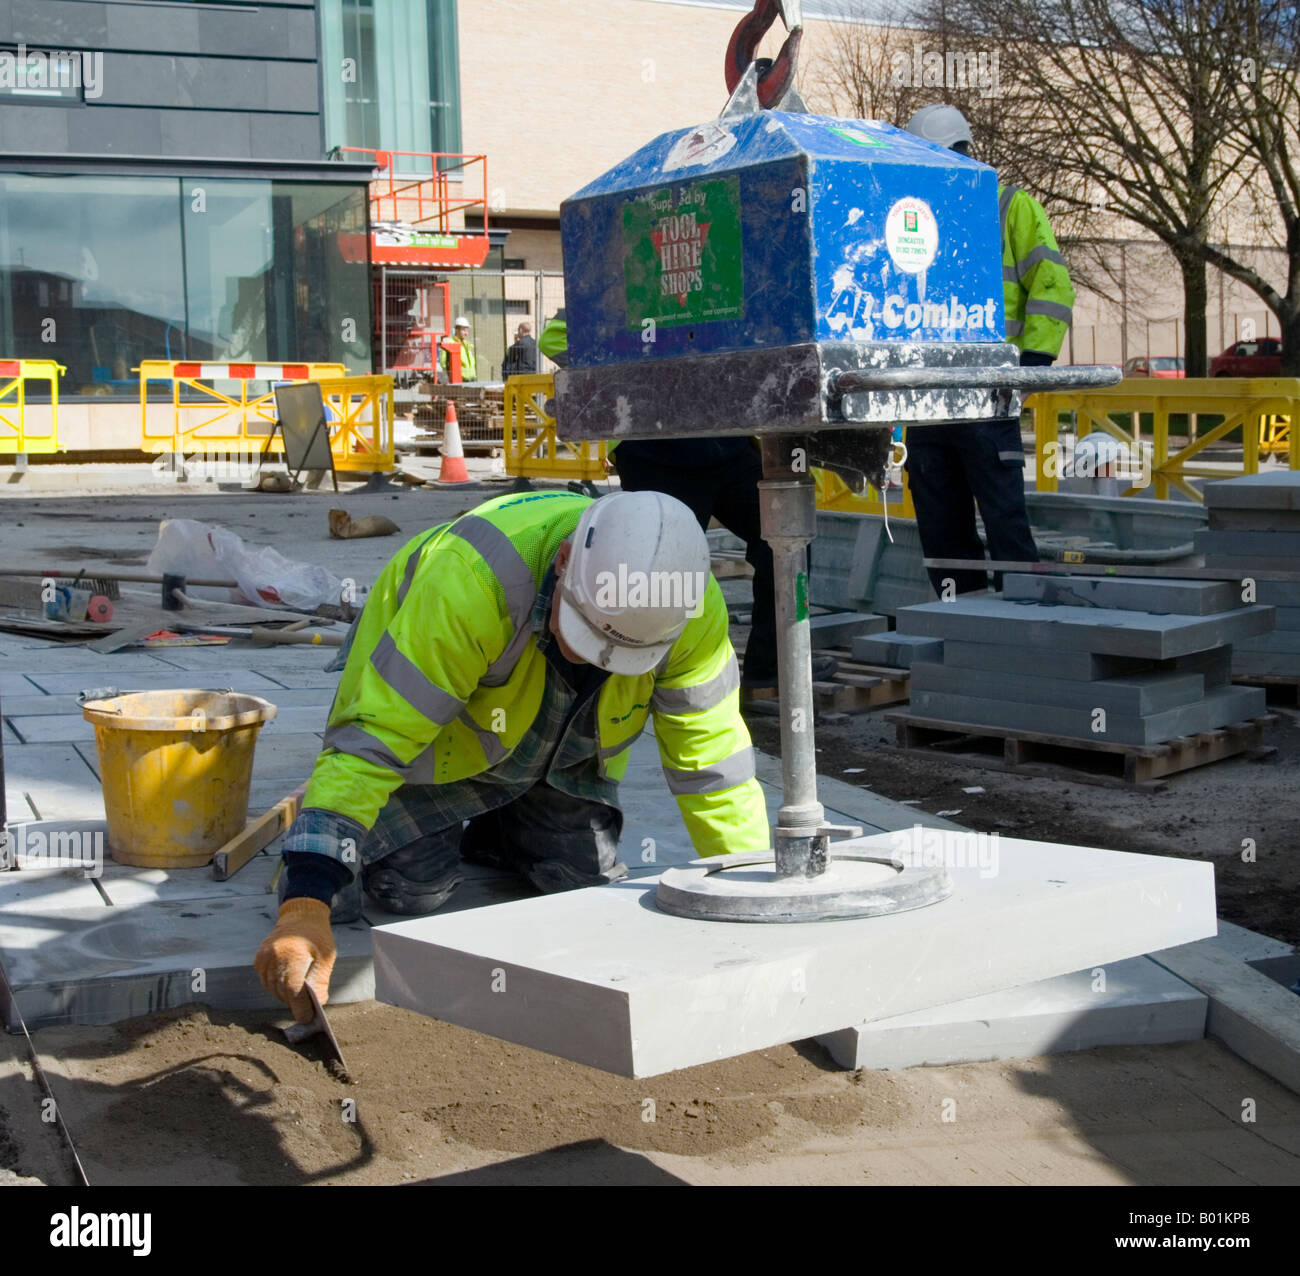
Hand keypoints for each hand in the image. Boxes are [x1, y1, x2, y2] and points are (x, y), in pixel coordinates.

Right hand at [254, 898, 335, 1022]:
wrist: (301, 916)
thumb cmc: (317, 937)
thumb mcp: (326, 958)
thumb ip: (321, 982)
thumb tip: (317, 1005)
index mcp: (293, 955)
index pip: (293, 989)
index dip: (300, 1007)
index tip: (306, 1018)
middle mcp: (274, 956)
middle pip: (282, 991)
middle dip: (295, 1002)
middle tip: (306, 1008)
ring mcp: (264, 958)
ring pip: (272, 988)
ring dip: (285, 995)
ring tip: (299, 992)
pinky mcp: (258, 959)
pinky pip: (266, 981)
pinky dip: (276, 986)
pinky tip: (287, 981)